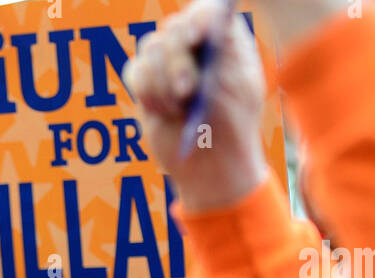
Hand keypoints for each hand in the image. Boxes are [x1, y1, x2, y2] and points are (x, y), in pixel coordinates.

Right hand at [122, 0, 268, 211]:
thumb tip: (204, 33)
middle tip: (187, 90)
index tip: (198, 38)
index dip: (199, 18)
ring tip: (181, 109)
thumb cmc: (234, 128)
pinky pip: (135, 72)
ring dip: (163, 81)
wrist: (212, 166)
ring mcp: (169, 63)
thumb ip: (222, 58)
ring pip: (151, 49)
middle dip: (178, 60)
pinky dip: (149, 92)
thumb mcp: (238, 91)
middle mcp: (195, 46)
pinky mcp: (147, 84)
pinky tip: (165, 113)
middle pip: (174, 28)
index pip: (206, 11)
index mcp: (225, 40)